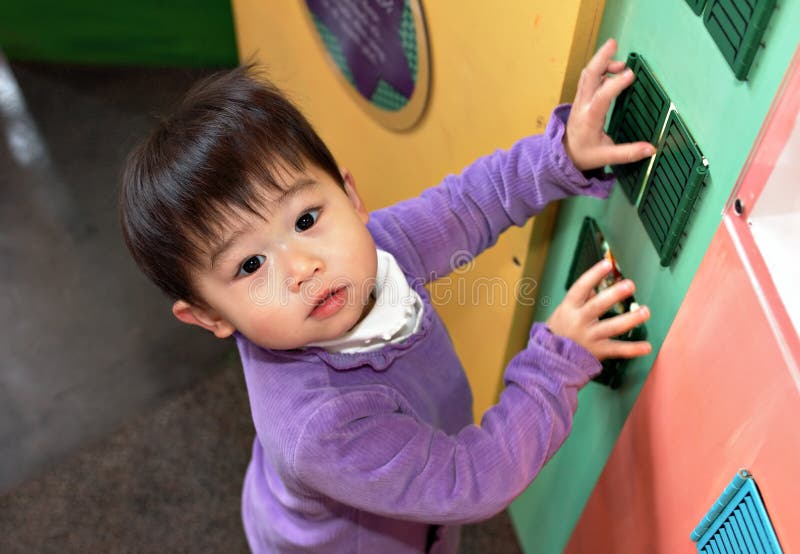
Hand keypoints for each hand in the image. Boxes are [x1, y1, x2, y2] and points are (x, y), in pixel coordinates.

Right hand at [546, 259, 651, 360]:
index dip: (593, 275)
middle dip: (614, 295)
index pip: (580, 288)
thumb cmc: (558, 332)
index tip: (607, 263)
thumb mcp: (563, 312)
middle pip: (597, 306)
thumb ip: (581, 300)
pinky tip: (646, 347)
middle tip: (630, 285)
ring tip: (645, 311)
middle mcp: (579, 321)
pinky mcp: (597, 351)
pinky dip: (632, 349)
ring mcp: (589, 337)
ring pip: (611, 327)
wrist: (550, 360)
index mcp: (569, 308)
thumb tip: (595, 287)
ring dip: (630, 319)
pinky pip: (617, 350)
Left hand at [563, 38, 656, 170]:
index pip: (601, 97)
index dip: (615, 85)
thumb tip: (652, 149)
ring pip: (588, 74)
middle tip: (613, 43)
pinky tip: (613, 68)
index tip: (630, 74)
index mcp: (589, 119)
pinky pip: (588, 78)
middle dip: (601, 58)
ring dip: (601, 61)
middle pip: (588, 76)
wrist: (563, 154)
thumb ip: (628, 152)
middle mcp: (582, 105)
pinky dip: (600, 69)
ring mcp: (580, 100)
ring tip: (620, 61)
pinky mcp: (581, 98)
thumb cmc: (584, 155)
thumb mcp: (606, 157)